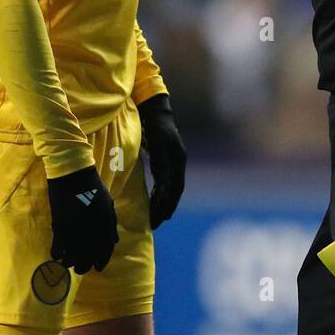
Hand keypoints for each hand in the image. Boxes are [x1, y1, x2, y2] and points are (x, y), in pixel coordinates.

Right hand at [46, 165, 118, 273]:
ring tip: (68, 263)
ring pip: (72, 256)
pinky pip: (58, 248)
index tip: (97, 267)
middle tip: (81, 268)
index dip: (102, 261)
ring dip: (70, 263)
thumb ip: (111, 224)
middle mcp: (91, 231)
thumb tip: (114, 241)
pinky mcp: (59, 226)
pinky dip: (57, 254)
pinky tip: (58, 255)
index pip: (105, 250)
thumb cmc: (93, 187)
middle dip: (84, 266)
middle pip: (88, 257)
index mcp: (105, 225)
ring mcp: (75, 230)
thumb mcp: (108, 204)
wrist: (73, 175)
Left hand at [137, 94, 185, 227]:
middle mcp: (179, 164)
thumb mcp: (158, 140)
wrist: (155, 111)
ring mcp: (174, 163)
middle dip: (165, 209)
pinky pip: (165, 182)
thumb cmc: (155, 124)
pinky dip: (160, 194)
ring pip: (170, 189)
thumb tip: (164, 184)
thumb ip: (160, 160)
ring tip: (156, 218)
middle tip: (155, 224)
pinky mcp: (166, 161)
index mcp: (179, 161)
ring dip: (164, 203)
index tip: (157, 218)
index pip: (174, 189)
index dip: (166, 204)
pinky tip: (155, 200)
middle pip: (174, 192)